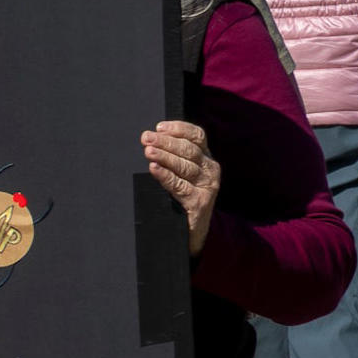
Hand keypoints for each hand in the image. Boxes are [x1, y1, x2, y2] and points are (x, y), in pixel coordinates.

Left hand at [142, 118, 218, 251]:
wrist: (194, 229)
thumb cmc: (183, 195)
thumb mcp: (182, 172)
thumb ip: (173, 154)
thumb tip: (150, 138)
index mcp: (206, 157)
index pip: (197, 136)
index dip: (179, 129)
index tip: (159, 127)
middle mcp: (210, 169)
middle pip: (188, 150)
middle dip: (166, 142)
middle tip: (146, 138)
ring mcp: (207, 186)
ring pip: (185, 167)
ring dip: (165, 157)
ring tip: (148, 151)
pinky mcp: (200, 202)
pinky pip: (180, 186)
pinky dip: (166, 176)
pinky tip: (154, 169)